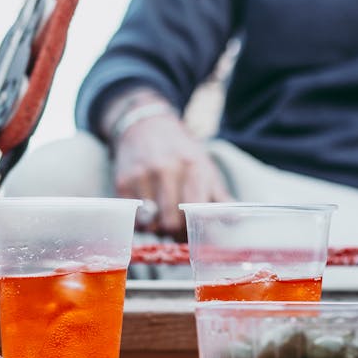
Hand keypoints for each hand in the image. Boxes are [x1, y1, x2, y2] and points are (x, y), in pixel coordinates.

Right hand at [110, 107, 231, 237]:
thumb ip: (220, 197)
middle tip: (177, 227)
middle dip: (175, 232)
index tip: (194, 231)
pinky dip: (141, 221)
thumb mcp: (205, 167)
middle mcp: (165, 170)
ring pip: (150, 224)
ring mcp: (141, 175)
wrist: (147, 126)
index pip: (194, 213)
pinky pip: (133, 218)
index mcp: (192, 167)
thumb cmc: (181, 152)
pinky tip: (148, 211)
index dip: (194, 229)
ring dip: (157, 228)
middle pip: (170, 223)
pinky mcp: (122, 182)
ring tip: (162, 217)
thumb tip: (235, 223)